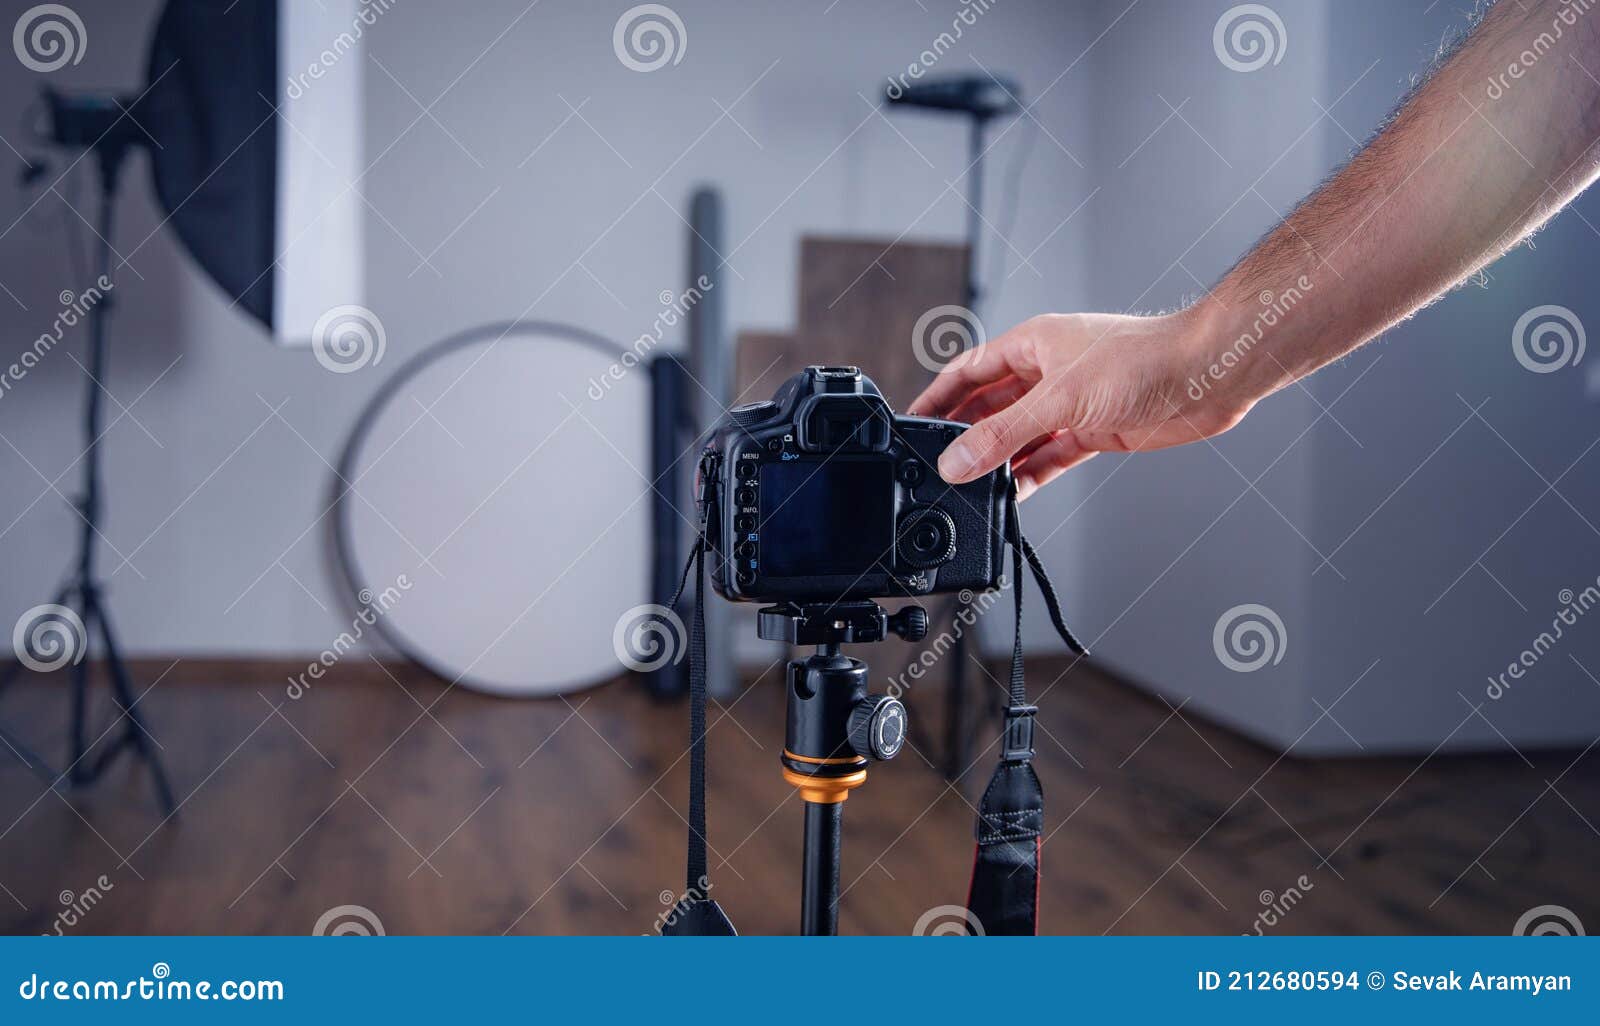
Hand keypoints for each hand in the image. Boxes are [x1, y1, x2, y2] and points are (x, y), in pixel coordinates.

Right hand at [907, 309, 1252, 500]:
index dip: (937, 397)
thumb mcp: (1060, 399)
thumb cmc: (1144, 360)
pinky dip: (1031, 472)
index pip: (967, 372)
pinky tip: (1012, 493)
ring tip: (971, 487)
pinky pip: (1050, 454)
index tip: (912, 423)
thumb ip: (1004, 434)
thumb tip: (957, 460)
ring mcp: (1072, 402)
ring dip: (998, 460)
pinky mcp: (1096, 429)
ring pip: (1020, 435)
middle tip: (937, 466)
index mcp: (1032, 344)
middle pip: (990, 406)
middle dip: (965, 435)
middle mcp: (1048, 371)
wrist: (1209, 375)